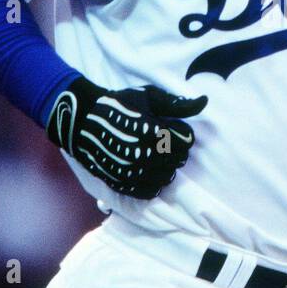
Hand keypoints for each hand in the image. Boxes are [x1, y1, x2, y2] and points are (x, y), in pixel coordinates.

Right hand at [46, 76, 207, 199]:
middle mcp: (144, 153)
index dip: (182, 132)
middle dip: (176, 149)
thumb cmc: (117, 104)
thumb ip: (177, 103)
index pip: (187, 140)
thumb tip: (204, 101)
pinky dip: (153, 182)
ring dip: (166, 166)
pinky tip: (147, 168)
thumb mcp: (148, 97)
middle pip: (179, 159)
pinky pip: (150, 191)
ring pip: (167, 176)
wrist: (81, 121)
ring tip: (154, 154)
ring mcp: (133, 171)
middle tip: (163, 140)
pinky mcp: (122, 183)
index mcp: (154, 131)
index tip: (171, 127)